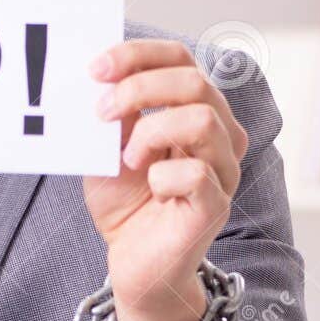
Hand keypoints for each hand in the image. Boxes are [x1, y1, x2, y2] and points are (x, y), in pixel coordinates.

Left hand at [83, 39, 248, 320]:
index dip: (138, 55)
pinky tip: (150, 188)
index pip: (181, 58)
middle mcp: (219, 134)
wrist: (132, 265)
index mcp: (194, 110)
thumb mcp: (106, 149)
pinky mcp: (216, 205)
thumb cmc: (126, 205)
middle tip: (102, 112)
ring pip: (202, 121)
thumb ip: (111, 114)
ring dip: (151, 132)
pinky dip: (162, 175)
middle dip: (139, 89)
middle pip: (195, 82)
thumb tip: (97, 76)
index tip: (96, 67)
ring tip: (127, 158)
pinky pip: (197, 174)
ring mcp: (223, 170)